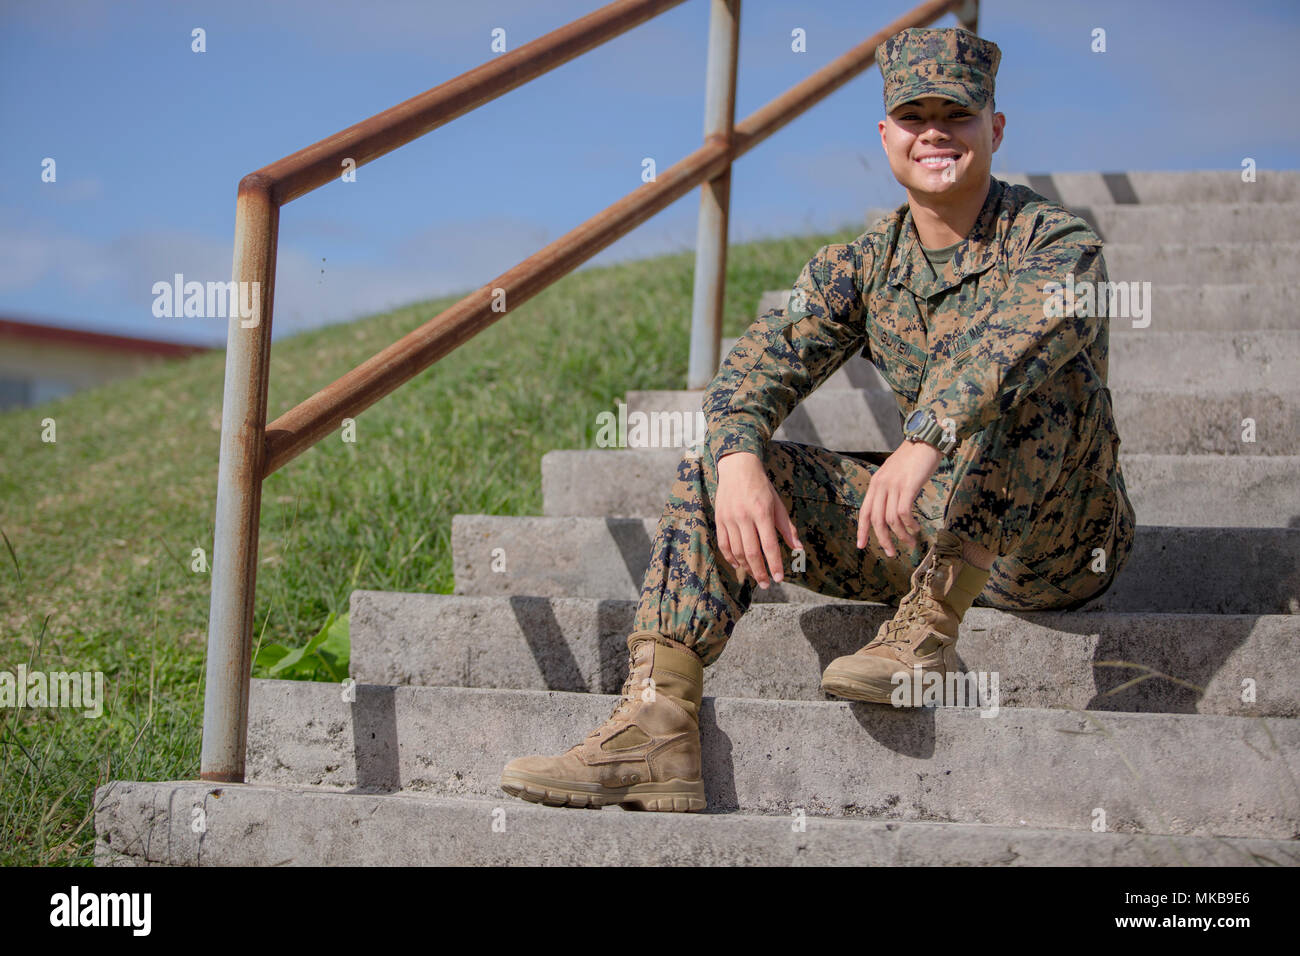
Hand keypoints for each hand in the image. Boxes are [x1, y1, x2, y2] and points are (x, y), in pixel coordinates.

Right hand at [715, 451, 802, 589]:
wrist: (737, 467)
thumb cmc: (761, 486)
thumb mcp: (778, 504)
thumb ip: (787, 528)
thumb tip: (798, 550)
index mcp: (762, 512)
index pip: (769, 545)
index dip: (775, 564)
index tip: (780, 579)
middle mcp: (744, 516)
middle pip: (751, 552)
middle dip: (760, 572)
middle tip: (767, 584)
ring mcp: (729, 518)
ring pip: (737, 551)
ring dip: (747, 567)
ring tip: (756, 576)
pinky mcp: (719, 518)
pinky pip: (724, 544)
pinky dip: (731, 558)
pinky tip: (738, 565)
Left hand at [857, 440, 942, 556]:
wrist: (926, 440)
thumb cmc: (914, 458)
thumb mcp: (895, 474)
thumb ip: (890, 490)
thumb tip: (892, 513)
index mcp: (875, 483)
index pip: (864, 511)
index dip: (862, 530)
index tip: (861, 546)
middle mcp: (881, 485)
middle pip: (876, 520)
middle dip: (883, 540)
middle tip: (891, 553)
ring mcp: (894, 485)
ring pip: (891, 519)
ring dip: (901, 535)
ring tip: (910, 542)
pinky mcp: (908, 486)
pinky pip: (904, 513)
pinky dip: (909, 525)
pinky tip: (916, 528)